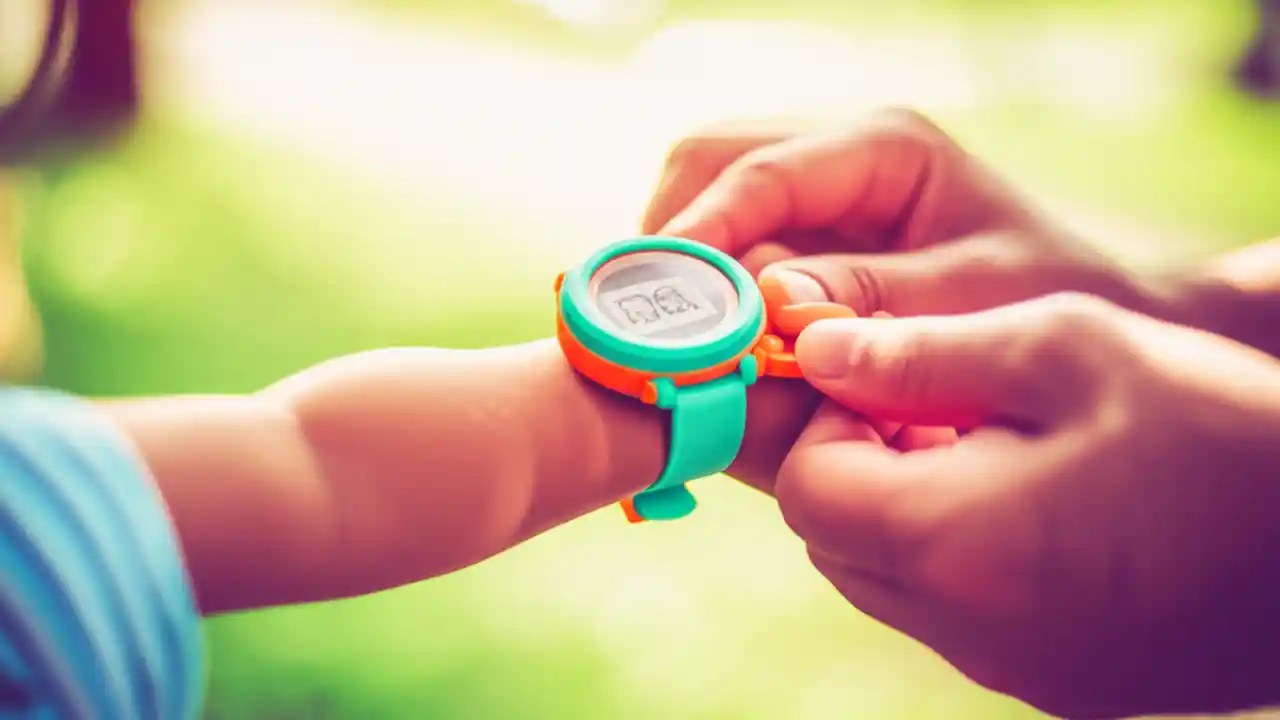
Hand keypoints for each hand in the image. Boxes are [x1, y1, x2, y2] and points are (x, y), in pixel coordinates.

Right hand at [644, 109, 1164, 318]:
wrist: (1085, 307)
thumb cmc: (1043, 294)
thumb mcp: (973, 298)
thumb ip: (874, 299)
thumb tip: (771, 301)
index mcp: (882, 145)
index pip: (758, 169)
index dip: (701, 232)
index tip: (662, 296)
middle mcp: (835, 153)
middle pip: (708, 160)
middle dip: (672, 234)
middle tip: (649, 315)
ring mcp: (813, 189)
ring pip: (705, 195)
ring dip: (683, 261)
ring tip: (671, 332)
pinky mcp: (804, 230)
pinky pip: (729, 241)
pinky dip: (708, 285)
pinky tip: (708, 337)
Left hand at [776, 292, 1279, 717]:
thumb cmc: (1221, 426)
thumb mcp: (1068, 349)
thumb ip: (921, 352)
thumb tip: (815, 348)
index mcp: (955, 543)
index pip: (807, 490)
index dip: (834, 424)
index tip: (899, 385)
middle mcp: (967, 626)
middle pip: (835, 541)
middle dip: (862, 466)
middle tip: (946, 410)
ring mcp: (1012, 666)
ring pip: (888, 583)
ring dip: (908, 510)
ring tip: (1001, 448)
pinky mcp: (1057, 681)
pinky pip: (955, 617)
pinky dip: (961, 557)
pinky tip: (1041, 503)